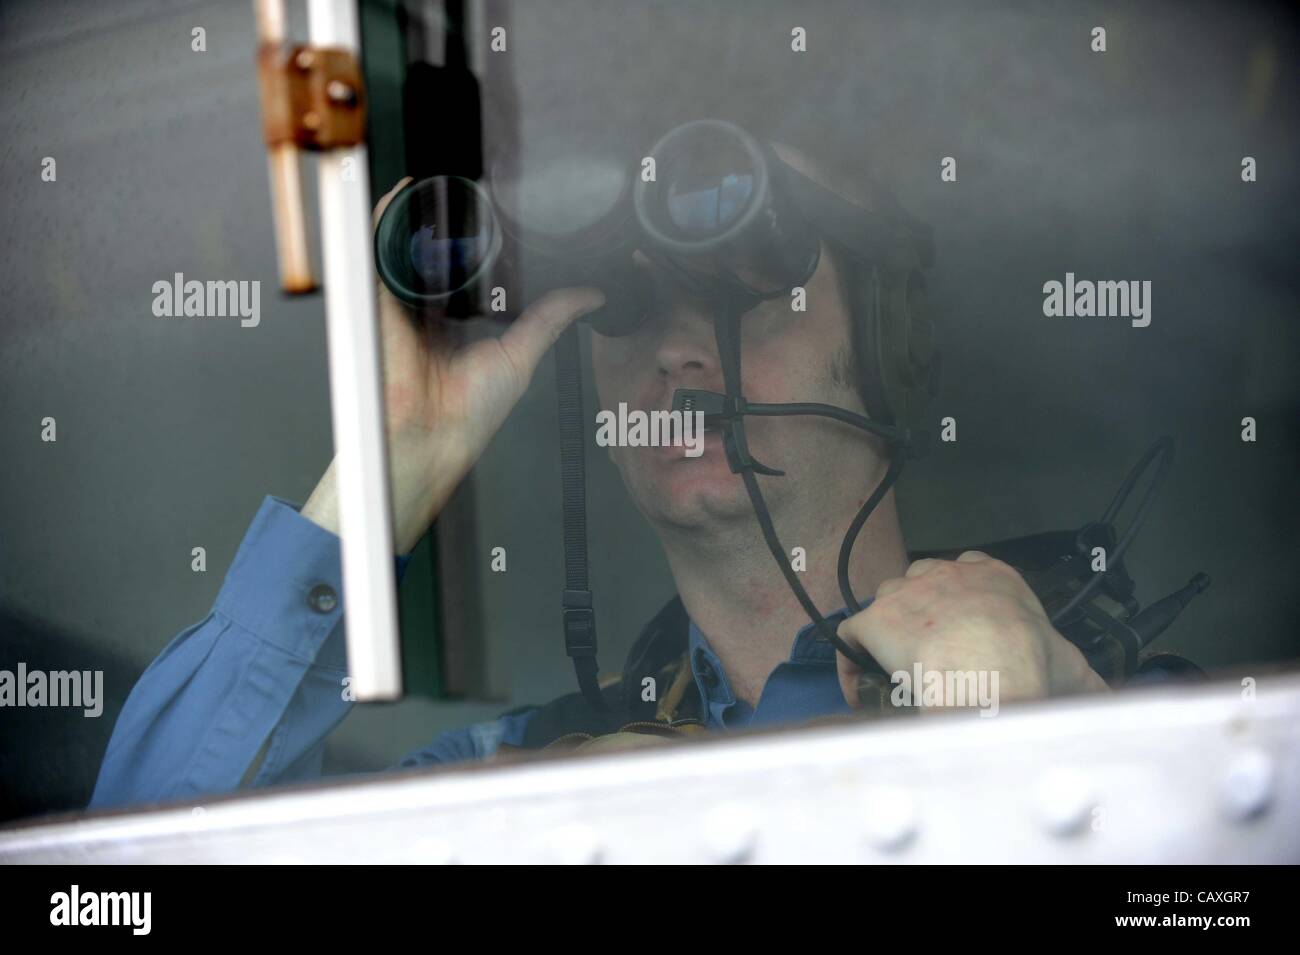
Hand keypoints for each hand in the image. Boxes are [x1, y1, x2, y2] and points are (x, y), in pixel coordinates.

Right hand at [302, 177, 605, 552]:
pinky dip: (387, 219)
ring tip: (442, 182)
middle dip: (452, 219)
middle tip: (476, 189)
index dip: (483, 238)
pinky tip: (404, 193)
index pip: (468, 266)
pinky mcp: (379, 299)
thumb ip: (552, 317)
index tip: (505, 212)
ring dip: (420, 211)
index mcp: (457, 318)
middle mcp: (428, 306)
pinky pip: (378, 249)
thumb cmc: (468, 412)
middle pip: (437, 250)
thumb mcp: (523, 353)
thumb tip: (591, 294)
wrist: (433, 434)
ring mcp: (402, 301)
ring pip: (408, 243)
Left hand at [836, 551, 1107, 711]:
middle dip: (920, 612)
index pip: (969, 568)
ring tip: (895, 672)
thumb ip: (1086, 677)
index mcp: (992, 576)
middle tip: (928, 654)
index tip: (963, 626)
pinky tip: (860, 690)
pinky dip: (851, 662)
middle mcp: (945, 574)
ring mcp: (905, 594)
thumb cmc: (1030, 667)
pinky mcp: (874, 619)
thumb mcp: (1073, 667)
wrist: (989, 675)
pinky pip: (851, 636)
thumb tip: (1108, 700)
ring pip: (886, 605)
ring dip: (887, 634)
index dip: (960, 597)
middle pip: (921, 582)